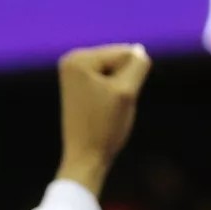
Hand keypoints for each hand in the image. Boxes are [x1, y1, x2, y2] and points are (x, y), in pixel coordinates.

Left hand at [56, 43, 149, 194]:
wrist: (85, 158)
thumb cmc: (104, 127)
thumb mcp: (127, 92)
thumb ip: (138, 65)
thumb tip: (139, 51)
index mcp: (79, 58)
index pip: (126, 53)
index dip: (129, 79)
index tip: (110, 102)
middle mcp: (72, 60)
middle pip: (119, 60)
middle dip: (123, 83)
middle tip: (108, 107)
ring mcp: (73, 72)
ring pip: (117, 72)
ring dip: (120, 90)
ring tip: (105, 109)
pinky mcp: (78, 85)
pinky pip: (109, 82)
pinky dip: (112, 95)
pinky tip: (102, 110)